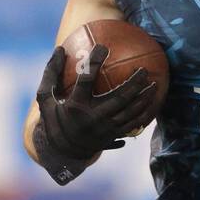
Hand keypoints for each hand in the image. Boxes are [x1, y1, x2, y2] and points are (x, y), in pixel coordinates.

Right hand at [35, 43, 158, 160]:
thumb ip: (51, 73)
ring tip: (154, 85)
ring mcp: (105, 129)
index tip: (103, 47)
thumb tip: (60, 49)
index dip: (94, 62)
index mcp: (75, 105)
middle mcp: (93, 118)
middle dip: (134, 83)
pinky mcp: (113, 136)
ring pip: (131, 113)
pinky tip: (152, 104)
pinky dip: (144, 114)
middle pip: (119, 98)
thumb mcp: (45, 98)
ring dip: (144, 99)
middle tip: (144, 70)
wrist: (63, 152)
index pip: (87, 80)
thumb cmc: (54, 119)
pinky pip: (133, 125)